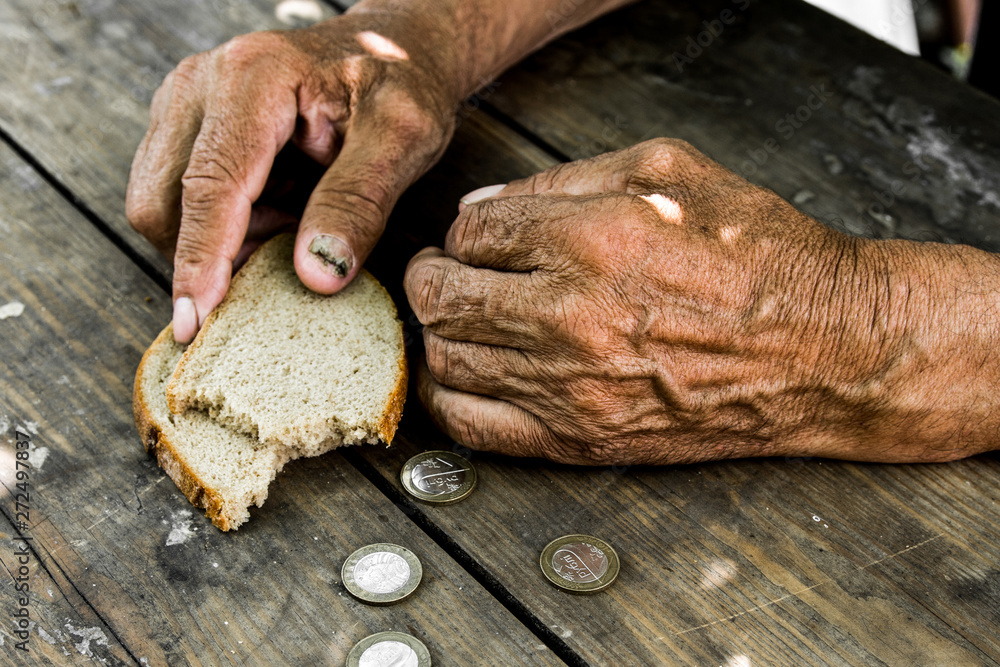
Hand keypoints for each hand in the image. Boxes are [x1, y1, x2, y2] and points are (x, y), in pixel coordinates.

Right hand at [127, 12, 457, 341]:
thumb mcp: (403, 138)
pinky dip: (222, 226)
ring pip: (162, 206)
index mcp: (253, 79)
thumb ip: (359, 202)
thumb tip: (316, 276)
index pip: (210, 185)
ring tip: (291, 220)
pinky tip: (276, 210)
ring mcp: (183, 103)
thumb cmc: (400, 83)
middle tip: (291, 251)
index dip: (201, 260)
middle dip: (215, 254)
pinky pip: (176, 198)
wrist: (388, 47)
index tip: (195, 323)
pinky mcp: (184, 125)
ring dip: (220, 241)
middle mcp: (200, 83)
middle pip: (166, 202)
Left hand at [405, 139, 999, 464]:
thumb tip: (487, 203)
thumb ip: (567, 178)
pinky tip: (461, 376)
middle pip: (442, 296)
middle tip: (445, 272)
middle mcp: (570, 315)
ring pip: (447, 358)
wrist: (823, 351)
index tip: (477, 238)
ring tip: (461, 319)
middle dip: (432, 276)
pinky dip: (448, 399)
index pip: (470, 232)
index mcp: (591, 239)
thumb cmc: (761, 257)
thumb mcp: (672, 171)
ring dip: (440, 332)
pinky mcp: (580, 439)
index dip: (463, 230)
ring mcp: (571, 386)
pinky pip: (474, 427)